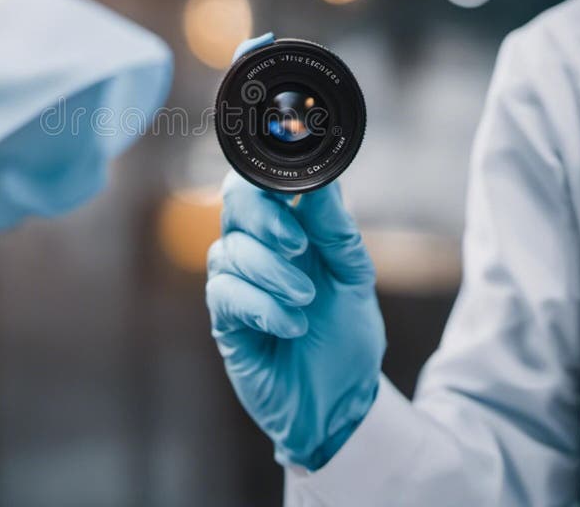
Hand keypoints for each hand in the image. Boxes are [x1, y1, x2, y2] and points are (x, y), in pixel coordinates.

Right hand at [206, 168, 384, 470]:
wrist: (341, 400)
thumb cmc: (345, 332)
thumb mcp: (354, 276)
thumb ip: (336, 230)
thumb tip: (324, 181)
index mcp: (286, 227)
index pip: (260, 183)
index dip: (268, 180)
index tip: (296, 192)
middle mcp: (254, 248)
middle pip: (235, 204)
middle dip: (265, 219)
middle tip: (299, 245)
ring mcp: (236, 282)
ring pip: (230, 252)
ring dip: (272, 273)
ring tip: (307, 299)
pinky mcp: (225, 320)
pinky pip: (226, 295)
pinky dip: (262, 307)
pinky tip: (292, 325)